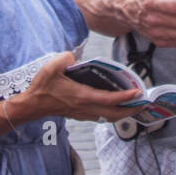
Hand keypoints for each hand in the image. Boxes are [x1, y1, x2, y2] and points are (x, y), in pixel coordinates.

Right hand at [14, 52, 143, 123]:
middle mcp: (85, 107)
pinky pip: (100, 116)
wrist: (32, 105)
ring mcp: (83, 113)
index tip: (137, 92)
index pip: (109, 99)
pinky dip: (111, 113)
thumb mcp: (52, 66)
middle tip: (144, 103)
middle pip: (114, 114)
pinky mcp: (79, 114)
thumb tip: (75, 57)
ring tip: (133, 105)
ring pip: (108, 117)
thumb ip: (66, 58)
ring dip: (122, 113)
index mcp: (82, 96)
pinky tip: (114, 106)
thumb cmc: (42, 87)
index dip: (125, 97)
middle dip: (131, 110)